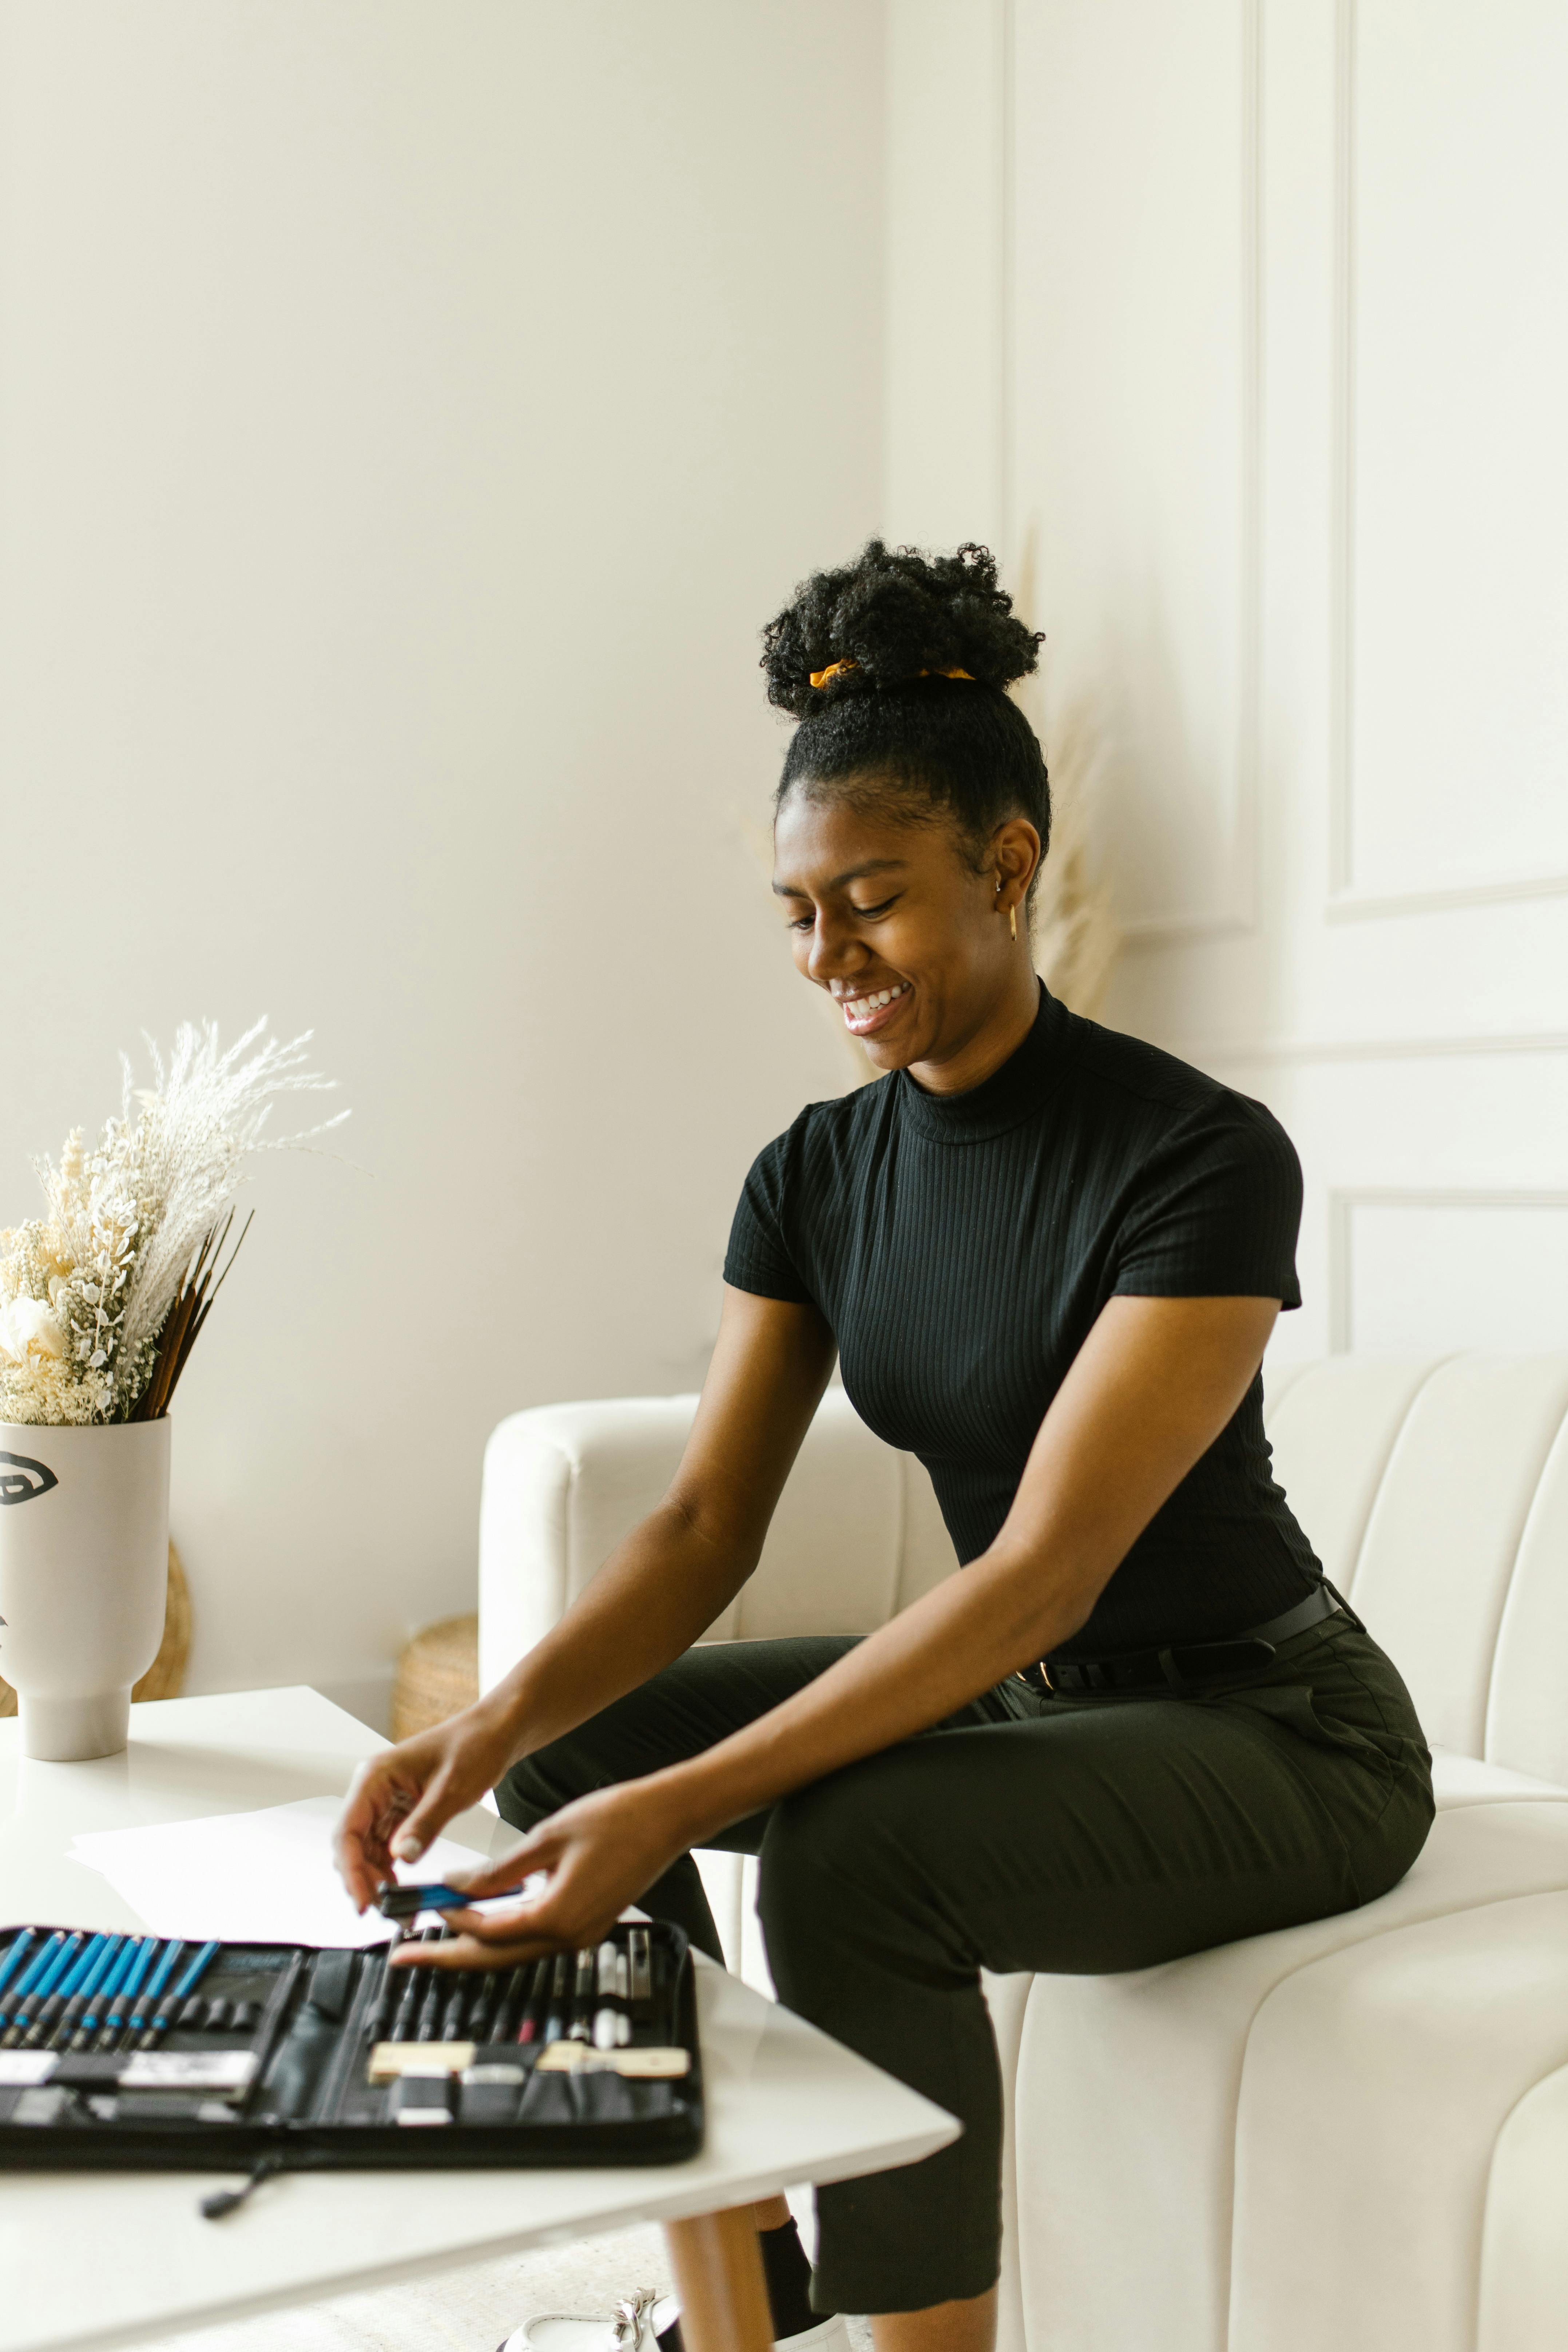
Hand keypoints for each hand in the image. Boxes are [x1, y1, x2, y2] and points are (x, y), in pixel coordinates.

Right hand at [333, 1702, 517, 1912]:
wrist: (496, 1732)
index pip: (348, 1830)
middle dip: (364, 1881)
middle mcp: (374, 1790)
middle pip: (352, 1845)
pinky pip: (386, 1848)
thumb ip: (425, 1822)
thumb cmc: (475, 1745)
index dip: (350, 1870)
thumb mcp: (453, 1787)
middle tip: (386, 1912)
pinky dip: (390, 1872)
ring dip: (376, 1882)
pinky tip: (403, 1892)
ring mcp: (386, 1802)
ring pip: (367, 1851)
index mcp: (376, 1776)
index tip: (363, 1902)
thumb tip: (401, 1858)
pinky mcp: (401, 1813)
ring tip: (398, 1910)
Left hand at [386, 1775, 690, 1972]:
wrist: (668, 1817)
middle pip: (496, 1959)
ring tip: (435, 1938)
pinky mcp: (587, 1924)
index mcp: (557, 1918)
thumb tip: (457, 1886)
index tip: (421, 1910)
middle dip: (447, 1958)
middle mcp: (569, 1938)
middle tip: (405, 1956)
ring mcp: (581, 1935)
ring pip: (514, 1953)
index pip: (488, 1932)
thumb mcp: (548, 1837)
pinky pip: (535, 1939)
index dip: (451, 1921)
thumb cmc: (616, 1819)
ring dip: (474, 1947)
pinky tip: (482, 1919)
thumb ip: (501, 1869)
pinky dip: (503, 1933)